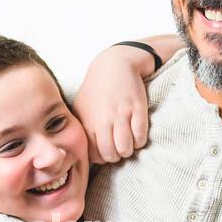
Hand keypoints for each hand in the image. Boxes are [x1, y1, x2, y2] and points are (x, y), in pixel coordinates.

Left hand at [73, 45, 152, 163]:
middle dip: (116, 156)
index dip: (102, 157)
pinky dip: (140, 141)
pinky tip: (136, 133)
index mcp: (88, 122)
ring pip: (126, 149)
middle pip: (110, 155)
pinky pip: (140, 137)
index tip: (105, 150)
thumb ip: (82, 130)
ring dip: (129, 149)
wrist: (114, 64)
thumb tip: (86, 152)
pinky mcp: (137, 109)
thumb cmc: (96, 89)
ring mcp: (121, 114)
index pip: (94, 155)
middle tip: (118, 147)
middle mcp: (103, 120)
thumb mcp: (80, 107)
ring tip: (128, 141)